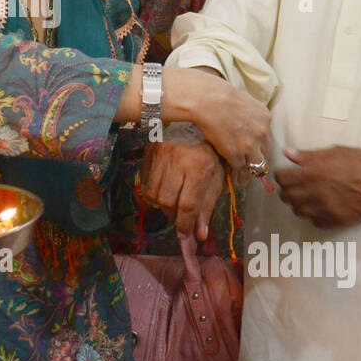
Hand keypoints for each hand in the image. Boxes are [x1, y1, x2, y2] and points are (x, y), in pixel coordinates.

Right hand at [139, 123, 224, 241]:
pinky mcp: (149, 151)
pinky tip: (163, 187)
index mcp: (198, 167)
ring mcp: (160, 154)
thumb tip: (200, 235)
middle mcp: (176, 160)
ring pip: (152, 193)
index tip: (184, 236)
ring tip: (171, 200)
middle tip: (178, 214)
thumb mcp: (215, 179)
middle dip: (172, 213)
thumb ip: (207, 207)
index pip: (187, 204)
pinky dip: (152, 191)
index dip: (184, 224)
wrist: (194, 124)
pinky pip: (144, 181)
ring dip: (161, 203)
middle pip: (166, 200)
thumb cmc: (209, 154)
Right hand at [162, 67, 271, 176]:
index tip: (251, 149)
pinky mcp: (237, 154)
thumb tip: (242, 121)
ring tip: (241, 175)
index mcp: (265, 117)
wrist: (207, 100)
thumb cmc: (218, 95)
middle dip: (257, 158)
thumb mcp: (243, 101)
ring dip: (248, 170)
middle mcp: (262, 132)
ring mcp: (251, 145)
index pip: (266, 138)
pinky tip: (231, 174)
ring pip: (256, 165)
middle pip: (265, 153)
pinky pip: (240, 168)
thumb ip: (248, 114)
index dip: (258, 145)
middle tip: (247, 163)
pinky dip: (234, 171)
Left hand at [273, 146, 360, 228]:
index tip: (289, 174)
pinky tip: (322, 207)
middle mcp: (316, 192)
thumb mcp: (336, 151)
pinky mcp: (337, 220)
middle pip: (287, 196)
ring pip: (298, 211)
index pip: (282, 179)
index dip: (283, 176)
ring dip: (299, 204)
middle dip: (288, 190)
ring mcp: (327, 208)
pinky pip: (315, 222)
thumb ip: (309, 155)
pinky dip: (314, 216)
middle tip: (296, 185)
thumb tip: (289, 154)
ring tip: (308, 196)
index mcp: (314, 172)